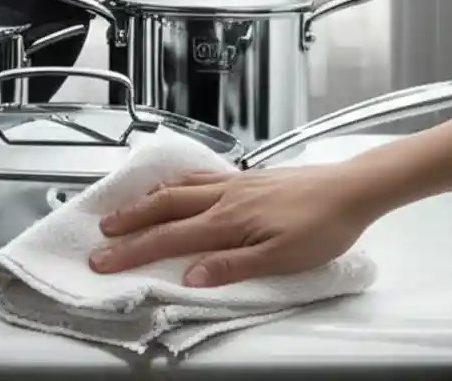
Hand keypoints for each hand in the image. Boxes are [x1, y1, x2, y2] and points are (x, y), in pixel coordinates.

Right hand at [87, 163, 384, 286]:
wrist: (351, 189)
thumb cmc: (322, 228)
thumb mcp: (282, 258)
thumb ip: (232, 266)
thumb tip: (188, 276)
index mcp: (227, 221)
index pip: (169, 238)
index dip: (133, 251)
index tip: (103, 262)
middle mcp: (221, 197)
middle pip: (163, 208)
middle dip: (128, 222)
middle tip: (100, 235)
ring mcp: (231, 183)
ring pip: (176, 188)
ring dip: (144, 200)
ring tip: (121, 209)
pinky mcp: (243, 176)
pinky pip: (196, 175)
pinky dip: (172, 181)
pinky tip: (170, 184)